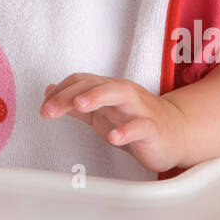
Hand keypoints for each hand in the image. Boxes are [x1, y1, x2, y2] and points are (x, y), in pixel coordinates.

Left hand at [41, 73, 187, 173]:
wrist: (176, 133)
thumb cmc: (135, 120)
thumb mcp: (101, 112)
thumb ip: (76, 103)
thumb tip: (49, 92)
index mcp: (108, 89)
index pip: (81, 81)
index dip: (60, 92)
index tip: (44, 107)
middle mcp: (122, 94)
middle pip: (96, 84)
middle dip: (70, 95)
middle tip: (50, 109)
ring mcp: (138, 109)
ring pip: (119, 94)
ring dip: (98, 97)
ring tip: (80, 105)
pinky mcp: (152, 128)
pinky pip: (141, 126)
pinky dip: (127, 131)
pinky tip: (114, 138)